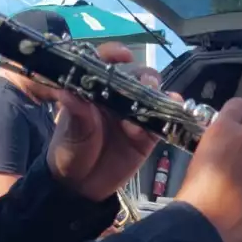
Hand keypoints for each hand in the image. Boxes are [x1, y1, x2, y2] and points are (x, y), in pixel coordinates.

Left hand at [45, 42, 163, 201]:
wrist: (81, 187)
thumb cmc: (70, 153)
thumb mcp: (70, 132)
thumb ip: (75, 113)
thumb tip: (68, 91)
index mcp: (93, 90)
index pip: (104, 63)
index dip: (114, 54)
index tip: (123, 55)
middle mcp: (116, 98)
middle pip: (136, 76)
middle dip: (144, 77)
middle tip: (145, 86)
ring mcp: (134, 116)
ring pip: (153, 96)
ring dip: (159, 95)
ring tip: (158, 103)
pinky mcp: (147, 136)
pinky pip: (162, 122)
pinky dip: (170, 115)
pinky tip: (173, 112)